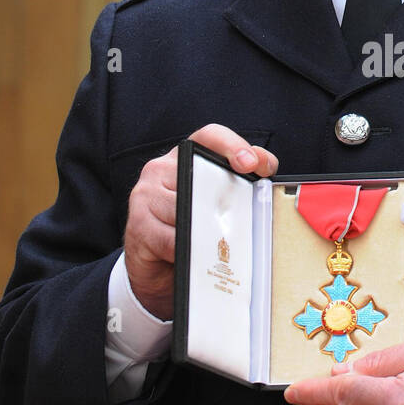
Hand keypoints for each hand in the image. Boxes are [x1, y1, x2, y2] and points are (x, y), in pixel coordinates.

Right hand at [123, 123, 277, 319]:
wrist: (152, 267)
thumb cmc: (190, 230)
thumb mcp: (213, 204)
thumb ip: (238, 185)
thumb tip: (265, 174)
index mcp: (184, 158)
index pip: (210, 137)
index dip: (233, 146)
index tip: (252, 163)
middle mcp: (161, 169)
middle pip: (203, 177)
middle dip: (227, 199)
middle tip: (242, 219)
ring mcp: (146, 194)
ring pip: (188, 209)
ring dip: (208, 231)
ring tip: (217, 246)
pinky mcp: (138, 224)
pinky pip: (172, 238)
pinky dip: (190, 250)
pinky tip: (195, 255)